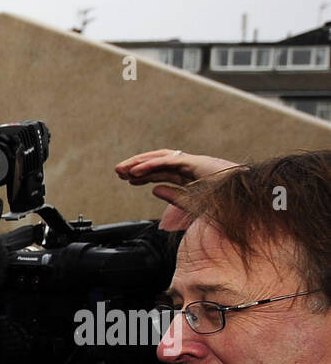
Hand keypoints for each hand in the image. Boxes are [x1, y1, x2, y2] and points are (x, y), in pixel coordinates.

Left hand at [114, 149, 237, 230]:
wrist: (245, 200)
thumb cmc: (225, 203)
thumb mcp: (192, 204)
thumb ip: (173, 196)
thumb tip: (154, 190)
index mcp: (190, 177)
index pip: (163, 173)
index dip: (144, 175)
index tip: (128, 180)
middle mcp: (191, 168)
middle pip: (159, 164)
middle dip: (137, 166)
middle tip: (118, 172)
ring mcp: (194, 163)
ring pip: (161, 159)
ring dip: (141, 163)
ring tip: (123, 170)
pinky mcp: (197, 163)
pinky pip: (170, 162)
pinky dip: (152, 165)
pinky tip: (137, 171)